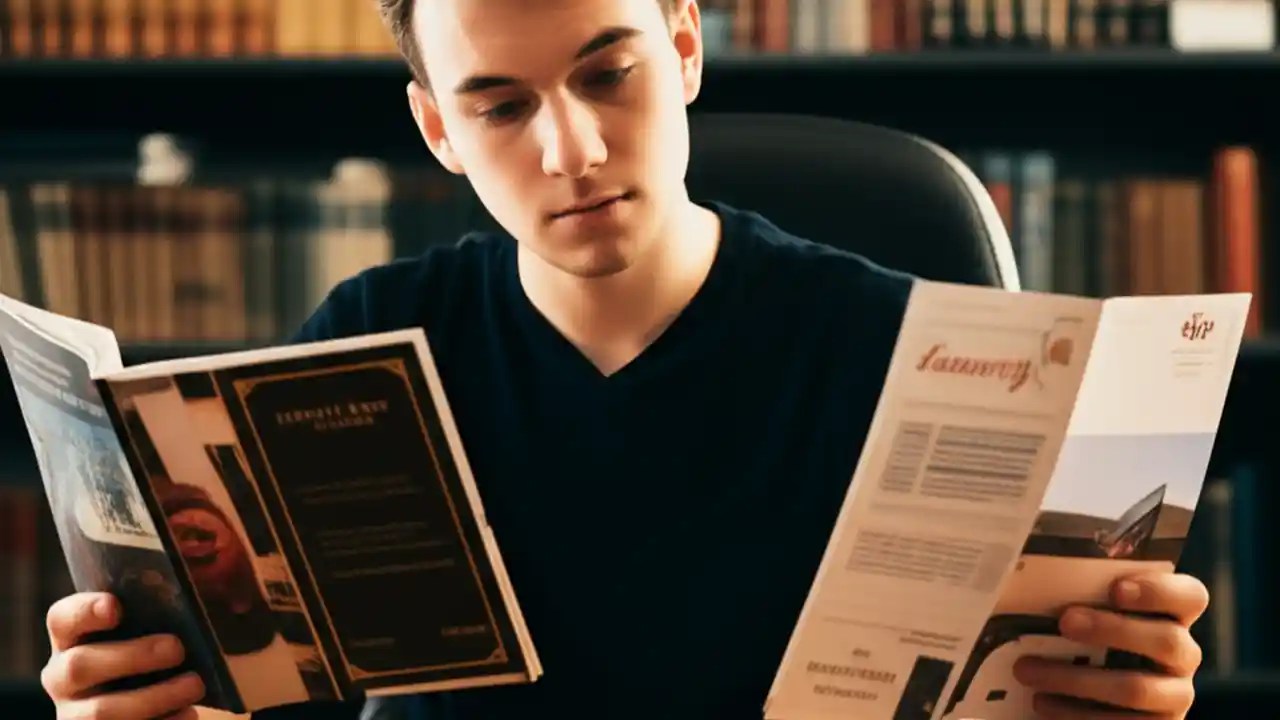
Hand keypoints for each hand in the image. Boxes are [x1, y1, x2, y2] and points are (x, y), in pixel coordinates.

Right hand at [41, 592, 205, 719]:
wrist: (151, 700)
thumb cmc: (153, 651)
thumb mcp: (151, 627)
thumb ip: (162, 605)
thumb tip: (207, 570)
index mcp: (72, 638)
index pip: (63, 618)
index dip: (85, 611)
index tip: (116, 606)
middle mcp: (64, 676)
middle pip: (80, 666)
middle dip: (132, 656)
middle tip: (177, 648)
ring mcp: (75, 714)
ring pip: (100, 712)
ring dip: (153, 698)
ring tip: (194, 685)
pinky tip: (188, 713)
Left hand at [1013, 572, 1207, 718]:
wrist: (1101, 699)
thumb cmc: (1092, 641)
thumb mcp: (1096, 615)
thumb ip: (1087, 599)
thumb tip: (1041, 583)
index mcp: (1174, 618)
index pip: (1190, 596)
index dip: (1159, 590)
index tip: (1116, 588)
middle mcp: (1182, 656)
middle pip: (1166, 641)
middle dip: (1112, 630)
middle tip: (1064, 622)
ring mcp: (1174, 696)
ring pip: (1136, 689)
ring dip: (1077, 679)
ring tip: (1029, 670)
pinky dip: (1076, 714)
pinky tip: (1043, 703)